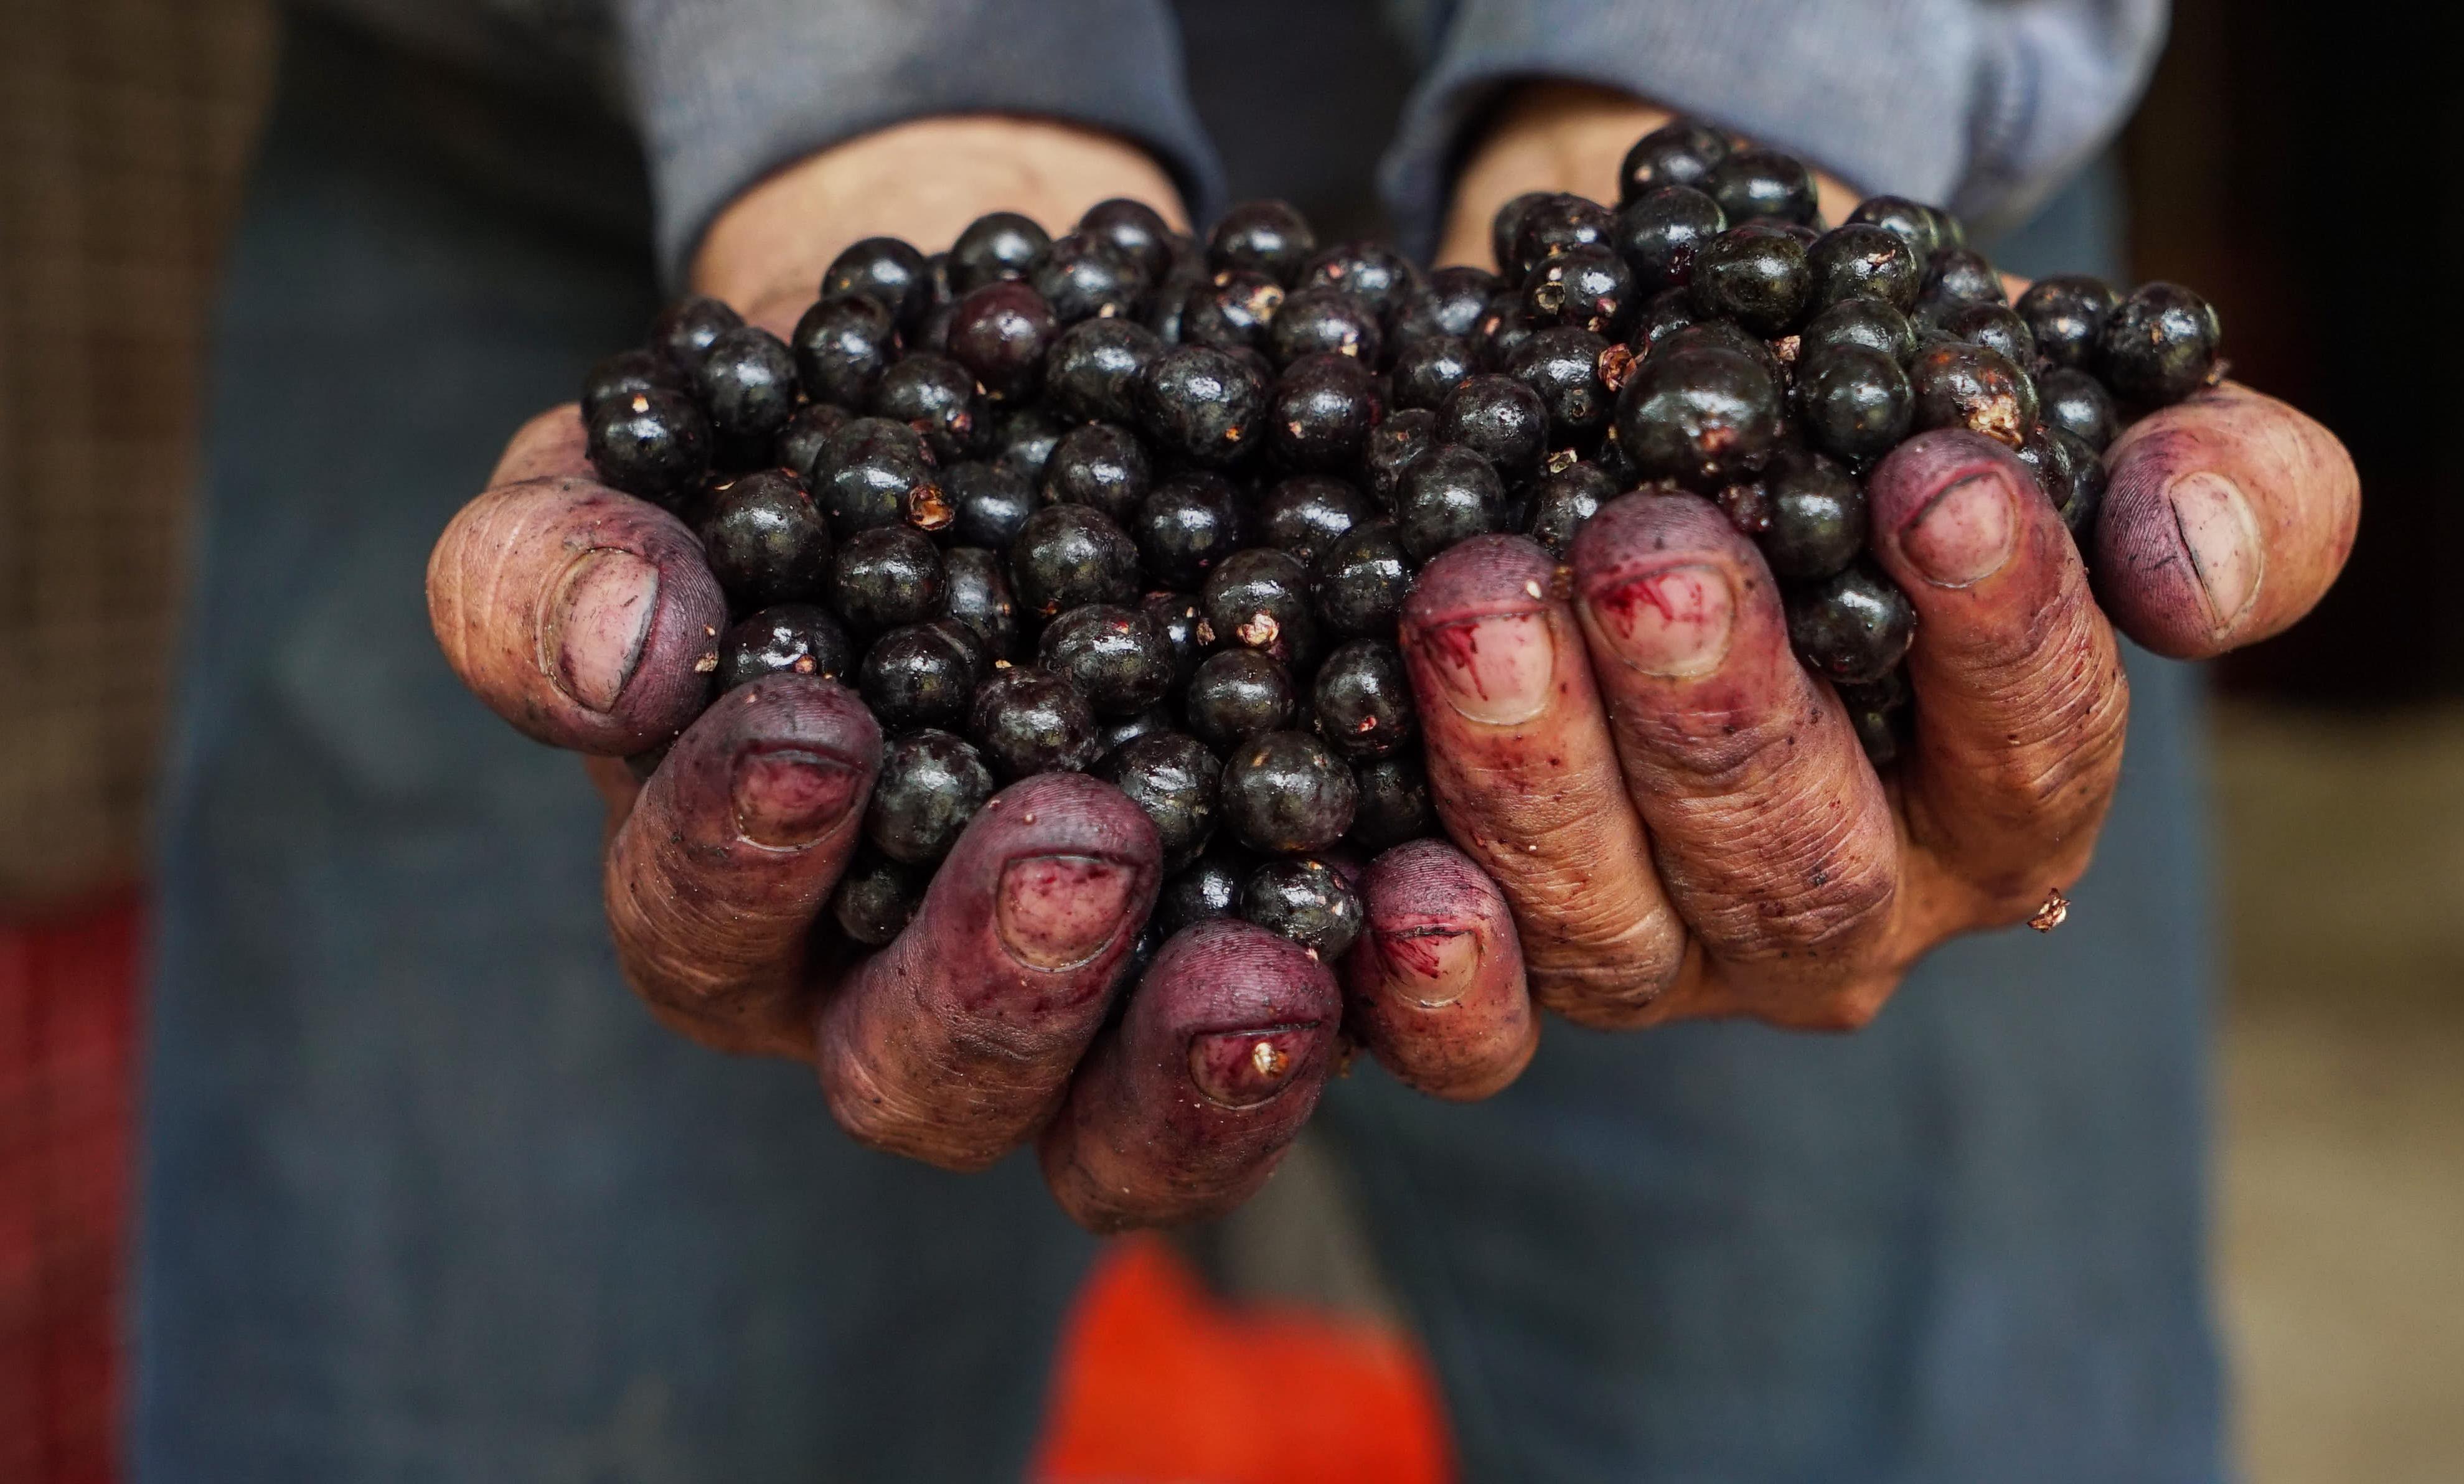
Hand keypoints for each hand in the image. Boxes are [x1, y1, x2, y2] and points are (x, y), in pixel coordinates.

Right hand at [426, 118, 1538, 1230]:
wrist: (1006, 416)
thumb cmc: (782, 471)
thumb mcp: (629, 482)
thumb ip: (557, 571)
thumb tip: (621, 651)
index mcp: (745, 911)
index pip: (708, 928)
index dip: (746, 855)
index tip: (817, 729)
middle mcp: (924, 1002)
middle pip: (933, 1082)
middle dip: (1003, 988)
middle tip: (1081, 854)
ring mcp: (1122, 1012)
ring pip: (1139, 1134)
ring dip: (1207, 1067)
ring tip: (1276, 968)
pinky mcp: (1302, 965)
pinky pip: (1362, 1050)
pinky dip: (1409, 998)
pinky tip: (1436, 898)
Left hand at [1402, 86, 2358, 1029]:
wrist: (1676, 430)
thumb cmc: (1888, 430)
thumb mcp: (2070, 419)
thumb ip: (2214, 488)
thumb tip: (2191, 565)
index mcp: (2000, 807)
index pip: (2035, 744)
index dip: (2002, 627)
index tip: (1944, 479)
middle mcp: (1839, 913)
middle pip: (1796, 866)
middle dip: (1720, 716)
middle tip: (1650, 557)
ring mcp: (1666, 956)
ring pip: (1614, 934)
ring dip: (1538, 785)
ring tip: (1476, 612)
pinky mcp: (1509, 970)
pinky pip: (1469, 1036)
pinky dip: (1430, 982)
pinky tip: (1387, 883)